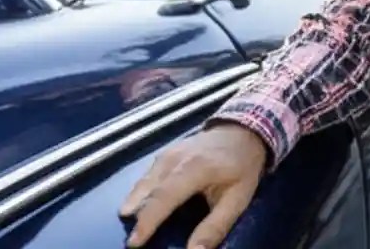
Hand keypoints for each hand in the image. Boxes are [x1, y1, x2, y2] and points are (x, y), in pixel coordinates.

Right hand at [119, 122, 267, 248]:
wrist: (242, 131)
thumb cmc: (242, 167)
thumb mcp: (238, 199)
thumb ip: (215, 227)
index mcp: (195, 168)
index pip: (164, 197)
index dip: (148, 221)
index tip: (135, 242)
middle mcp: (175, 159)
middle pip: (148, 190)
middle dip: (136, 215)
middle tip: (130, 240)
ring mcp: (168, 153)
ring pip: (143, 182)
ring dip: (134, 203)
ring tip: (127, 222)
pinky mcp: (165, 153)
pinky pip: (147, 175)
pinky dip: (139, 192)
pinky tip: (135, 205)